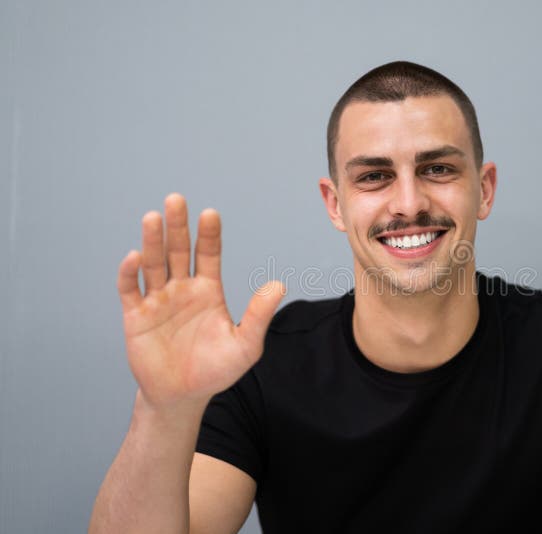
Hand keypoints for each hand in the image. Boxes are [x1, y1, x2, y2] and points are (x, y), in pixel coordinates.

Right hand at [116, 193, 283, 408]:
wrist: (183, 397)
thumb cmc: (216, 370)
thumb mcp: (245, 345)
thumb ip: (259, 316)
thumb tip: (278, 286)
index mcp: (208, 290)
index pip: (208, 254)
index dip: (208, 234)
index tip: (210, 213)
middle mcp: (182, 288)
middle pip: (178, 250)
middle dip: (177, 226)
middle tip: (176, 199)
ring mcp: (158, 300)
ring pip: (154, 264)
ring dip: (152, 241)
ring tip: (153, 217)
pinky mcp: (136, 316)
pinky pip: (131, 290)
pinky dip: (130, 273)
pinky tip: (135, 257)